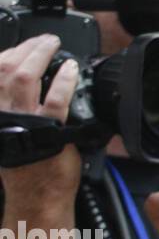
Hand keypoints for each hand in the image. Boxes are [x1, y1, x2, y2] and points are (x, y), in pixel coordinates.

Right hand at [0, 35, 81, 217]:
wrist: (38, 197)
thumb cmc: (26, 168)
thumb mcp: (7, 133)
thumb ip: (9, 108)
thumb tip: (22, 79)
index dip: (7, 53)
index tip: (22, 45)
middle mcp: (1, 116)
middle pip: (6, 69)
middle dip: (27, 48)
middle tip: (46, 41)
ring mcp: (23, 123)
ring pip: (25, 78)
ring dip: (42, 55)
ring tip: (55, 47)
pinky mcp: (49, 131)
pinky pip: (55, 99)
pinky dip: (63, 80)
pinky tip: (70, 70)